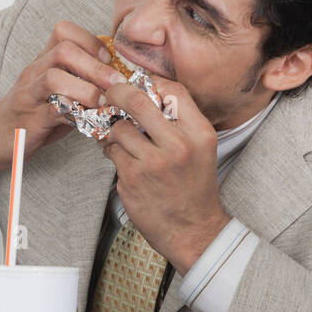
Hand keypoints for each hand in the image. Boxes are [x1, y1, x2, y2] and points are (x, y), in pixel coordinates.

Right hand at [0, 20, 126, 175]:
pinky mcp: (29, 118)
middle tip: (117, 83)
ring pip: (55, 76)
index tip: (109, 60)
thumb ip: (81, 87)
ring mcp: (29, 94)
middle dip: (96, 65)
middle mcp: (34, 72)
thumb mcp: (56, 94)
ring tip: (103, 102)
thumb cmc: (29, 115)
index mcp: (43, 61)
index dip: (91, 41)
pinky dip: (75, 112)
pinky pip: (53, 109)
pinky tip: (89, 120)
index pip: (64, 32)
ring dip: (87, 88)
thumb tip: (118, 86)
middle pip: (64, 49)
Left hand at [96, 74, 229, 275]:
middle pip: (137, 100)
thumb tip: (146, 91)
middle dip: (117, 93)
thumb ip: (179, 121)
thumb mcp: (200, 148)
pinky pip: (111, 150)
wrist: (193, 229)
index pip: (173, 89)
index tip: (138, 83)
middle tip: (110, 94)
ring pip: (118, 127)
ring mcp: (153, 162)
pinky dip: (110, 150)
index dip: (150, 81)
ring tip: (119, 137)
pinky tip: (119, 157)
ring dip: (113, 129)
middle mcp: (178, 144)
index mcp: (199, 132)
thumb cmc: (193, 186)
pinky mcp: (132, 177)